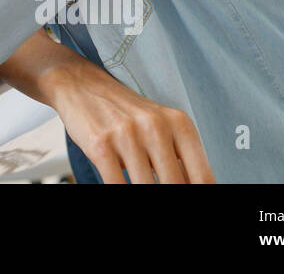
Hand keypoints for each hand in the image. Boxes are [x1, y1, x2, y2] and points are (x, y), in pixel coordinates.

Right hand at [40, 59, 215, 183]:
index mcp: (178, 123)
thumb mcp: (160, 125)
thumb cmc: (125, 111)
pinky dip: (120, 189)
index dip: (200, 193)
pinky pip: (116, 184)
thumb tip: (193, 186)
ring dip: (143, 192)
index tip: (194, 200)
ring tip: (140, 183)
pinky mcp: (100, 145)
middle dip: (168, 194)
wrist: (81, 84)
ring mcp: (127, 135)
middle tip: (160, 197)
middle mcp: (155, 126)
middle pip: (175, 185)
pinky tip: (120, 184)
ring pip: (146, 188)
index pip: (202, 176)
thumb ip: (177, 156)